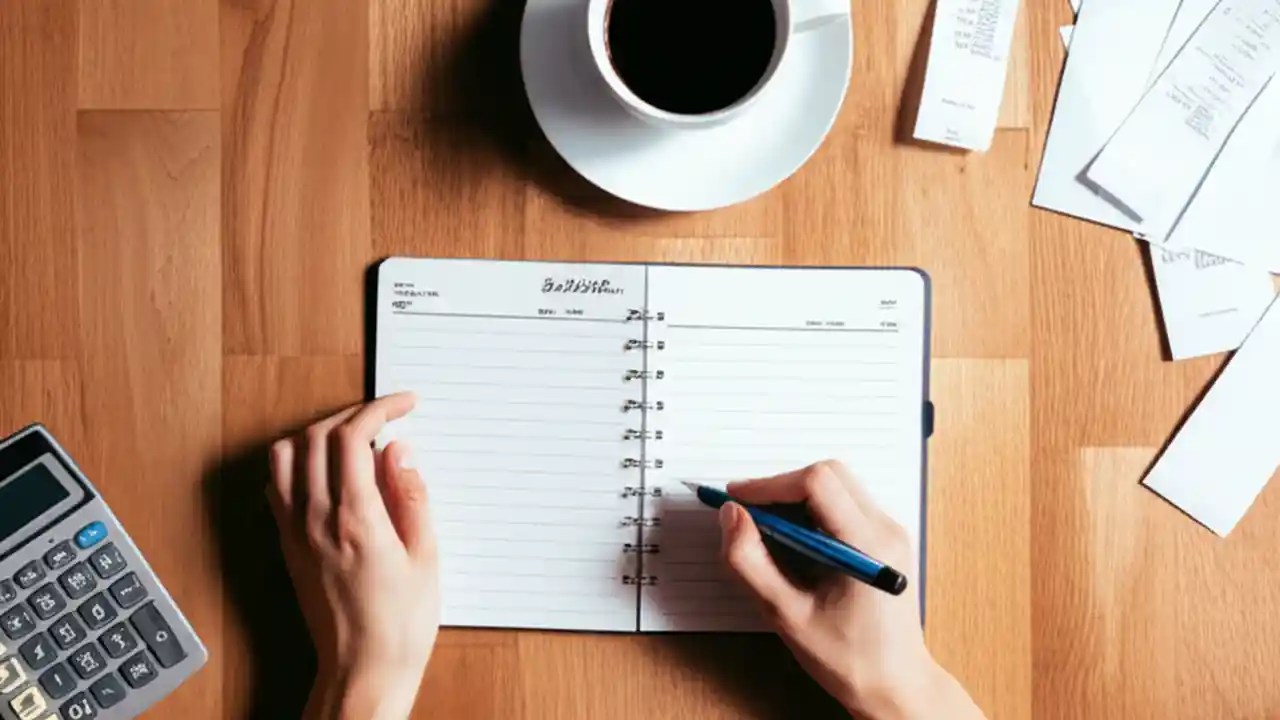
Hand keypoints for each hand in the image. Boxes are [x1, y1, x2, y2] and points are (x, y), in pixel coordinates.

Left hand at [267, 393, 438, 719]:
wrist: (362, 670)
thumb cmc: (400, 623)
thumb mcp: (425, 555)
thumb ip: (411, 496)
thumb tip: (399, 451)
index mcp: (356, 518)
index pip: (353, 437)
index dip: (379, 408)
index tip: (403, 404)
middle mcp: (316, 519)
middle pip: (316, 437)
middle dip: (353, 415)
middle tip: (386, 417)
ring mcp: (295, 531)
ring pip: (286, 456)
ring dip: (318, 434)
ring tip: (352, 438)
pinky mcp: (287, 546)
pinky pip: (276, 487)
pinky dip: (296, 463)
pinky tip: (325, 471)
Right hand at [719, 461, 983, 719]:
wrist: (895, 684)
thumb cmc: (849, 659)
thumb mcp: (786, 615)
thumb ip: (751, 563)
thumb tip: (731, 517)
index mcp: (868, 545)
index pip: (817, 483)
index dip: (769, 485)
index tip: (736, 499)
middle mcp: (886, 529)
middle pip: (828, 474)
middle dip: (780, 487)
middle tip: (747, 514)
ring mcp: (890, 532)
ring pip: (836, 484)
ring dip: (795, 498)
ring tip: (766, 531)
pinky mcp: (884, 539)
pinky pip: (845, 504)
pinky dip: (812, 510)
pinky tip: (792, 542)